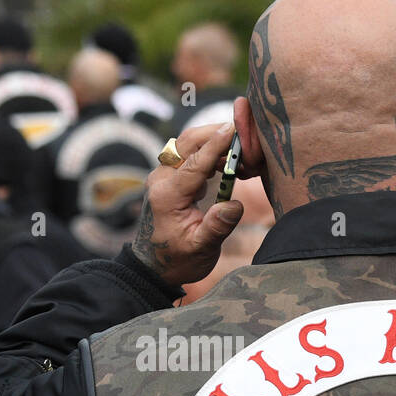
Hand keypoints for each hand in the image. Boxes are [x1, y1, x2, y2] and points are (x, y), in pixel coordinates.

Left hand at [132, 121, 244, 289]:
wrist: (153, 266)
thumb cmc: (177, 260)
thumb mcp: (200, 250)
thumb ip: (217, 227)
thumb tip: (234, 204)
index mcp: (168, 196)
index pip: (195, 163)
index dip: (216, 145)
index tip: (235, 129)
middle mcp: (160, 180)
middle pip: (186, 143)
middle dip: (213, 133)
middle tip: (242, 131)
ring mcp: (162, 177)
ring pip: (185, 145)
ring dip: (210, 140)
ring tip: (238, 147)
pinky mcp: (168, 178)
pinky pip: (186, 154)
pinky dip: (206, 149)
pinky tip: (226, 159)